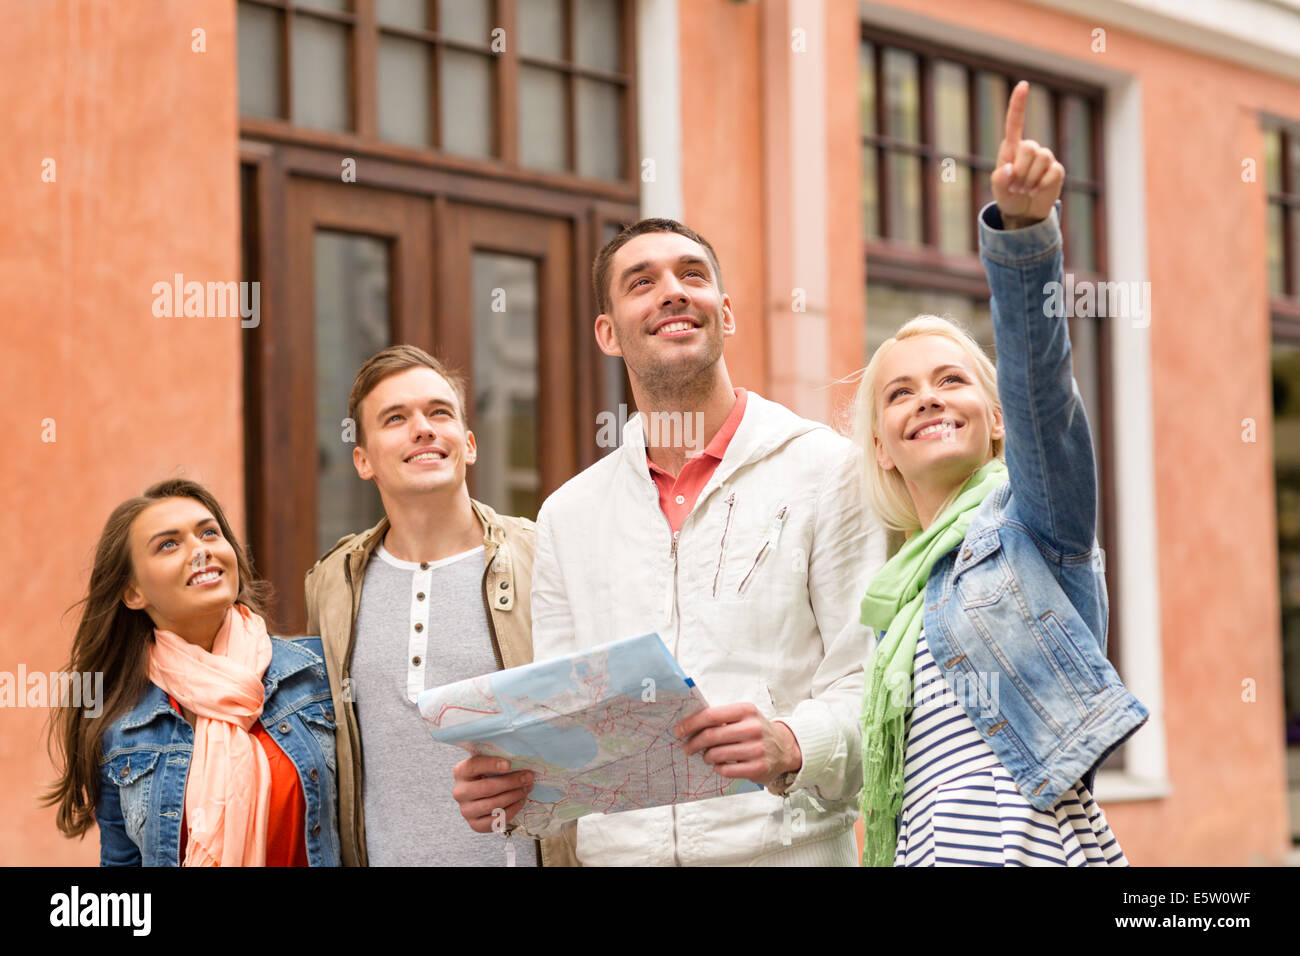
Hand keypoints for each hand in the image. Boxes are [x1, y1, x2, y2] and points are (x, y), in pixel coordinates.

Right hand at [451, 756, 532, 833]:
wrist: (485, 798)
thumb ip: (499, 761)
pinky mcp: (475, 825)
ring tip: (526, 788)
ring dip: (514, 796)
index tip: (509, 764)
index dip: (491, 764)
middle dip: (511, 782)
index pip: (474, 766)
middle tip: (528, 777)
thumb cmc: (490, 776)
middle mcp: (460, 792)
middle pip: (487, 787)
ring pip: (493, 804)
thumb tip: (519, 761)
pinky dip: (512, 810)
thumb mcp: (490, 765)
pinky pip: (496, 820)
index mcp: (461, 772)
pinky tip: (521, 801)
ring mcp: (466, 810)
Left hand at [675, 703, 802, 785]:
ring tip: (707, 756)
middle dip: (693, 743)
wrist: (785, 747)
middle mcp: (753, 728)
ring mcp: (756, 749)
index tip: (679, 730)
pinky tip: (720, 765)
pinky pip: (726, 770)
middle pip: (711, 736)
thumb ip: (721, 718)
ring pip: (717, 754)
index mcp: (746, 711)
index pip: (711, 715)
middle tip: (687, 748)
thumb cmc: (756, 730)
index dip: (691, 723)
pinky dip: (718, 768)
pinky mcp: (758, 768)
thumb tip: (690, 724)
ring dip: (706, 756)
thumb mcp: (744, 716)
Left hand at [991, 80, 1064, 228]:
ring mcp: (1045, 158)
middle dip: (1021, 170)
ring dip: (1030, 179)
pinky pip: (1052, 173)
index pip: (1015, 122)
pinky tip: (1036, 191)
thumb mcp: (997, 189)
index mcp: (1011, 148)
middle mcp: (1029, 149)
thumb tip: (1010, 169)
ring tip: (1025, 189)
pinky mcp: (1056, 170)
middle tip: (1016, 185)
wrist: (1023, 213)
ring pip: (1042, 159)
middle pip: (1030, 147)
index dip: (1019, 104)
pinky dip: (1041, 185)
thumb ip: (999, 179)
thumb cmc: (1007, 196)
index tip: (1024, 84)